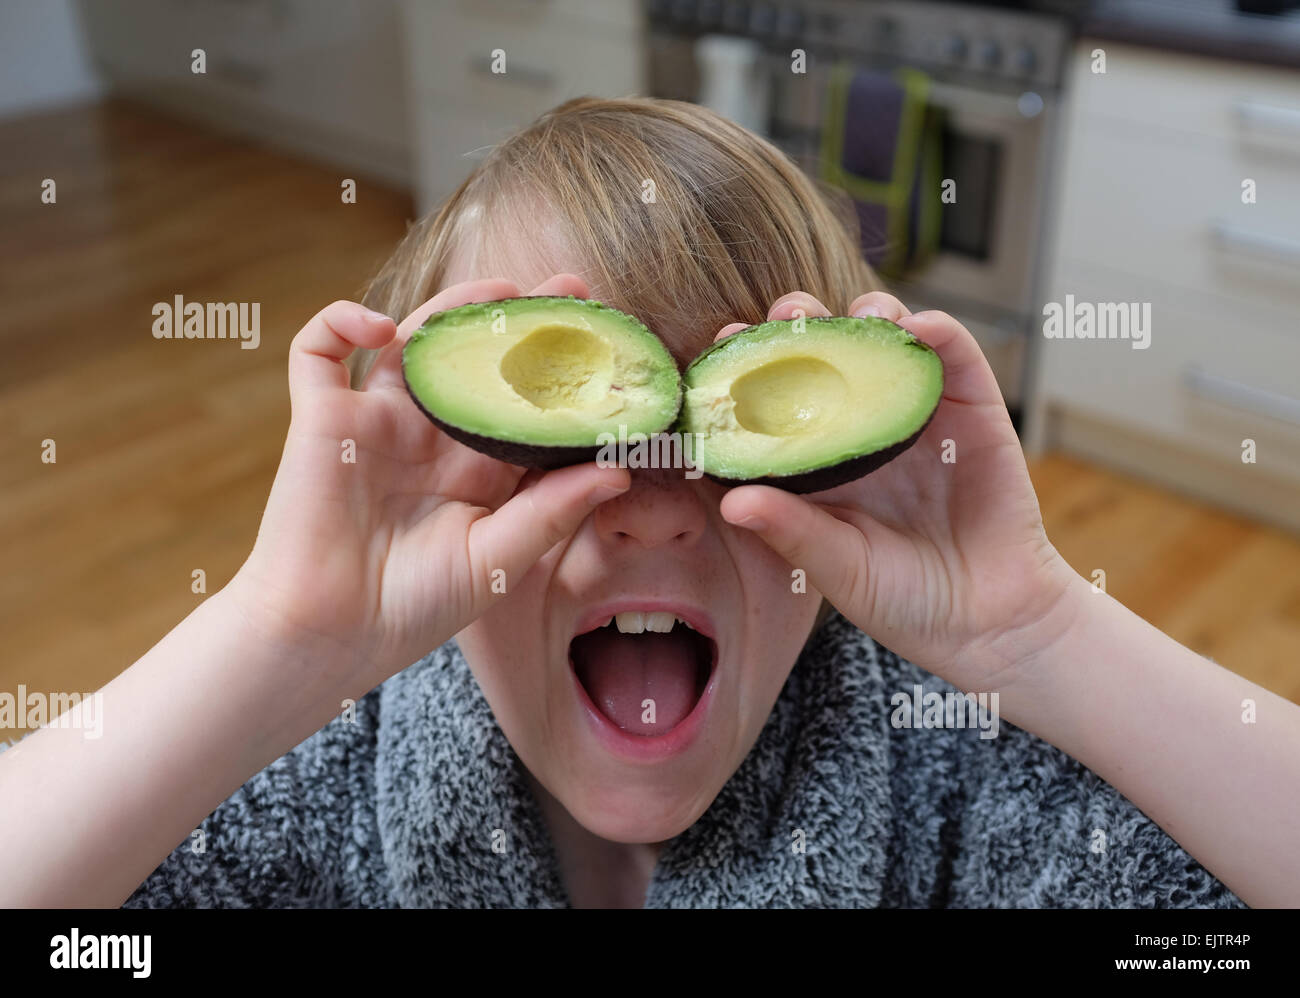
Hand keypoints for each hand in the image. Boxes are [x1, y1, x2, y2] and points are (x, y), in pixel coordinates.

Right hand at [231, 275, 629, 689]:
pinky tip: (382, 327)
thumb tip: (619, 470)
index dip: (564, 375)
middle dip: (524, 324)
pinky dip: (341, 321)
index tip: (610, 348)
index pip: (527, 406)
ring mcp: (376, 419)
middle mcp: (430, 436)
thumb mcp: (498, 560)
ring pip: (415, 341)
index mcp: (477, 469)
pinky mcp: (322, 415)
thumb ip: (553, 513)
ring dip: (454, 307)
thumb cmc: (413, 607)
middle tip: (572, 292)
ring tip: (502, 291)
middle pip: (480, 362)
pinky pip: (319, 350)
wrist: (328, 635)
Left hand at [717, 291, 1078, 693]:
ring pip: (882, 340)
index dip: (746, 369)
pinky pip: (953, 354)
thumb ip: (793, 532)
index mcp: (815, 460)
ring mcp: (914, 412)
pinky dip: (935, 331)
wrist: (988, 620)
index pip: (770, 399)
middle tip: (781, 317)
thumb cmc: (902, 599)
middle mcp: (860, 426)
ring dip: (863, 316)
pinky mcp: (971, 408)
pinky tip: (914, 327)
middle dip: (796, 325)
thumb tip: (732, 502)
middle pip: (820, 354)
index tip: (722, 351)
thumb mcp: (840, 570)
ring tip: (849, 318)